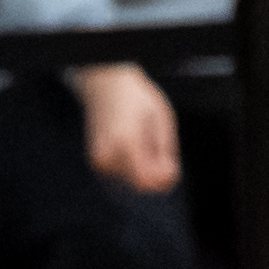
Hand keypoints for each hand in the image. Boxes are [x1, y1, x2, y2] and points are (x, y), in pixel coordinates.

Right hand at [77, 62, 179, 194]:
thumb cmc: (137, 98)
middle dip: (153, 171)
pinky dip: (131, 165)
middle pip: (140, 183)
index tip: (171, 165)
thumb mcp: (162, 118)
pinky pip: (122, 176)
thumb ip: (165, 152)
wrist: (105, 86)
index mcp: (126, 141)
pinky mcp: (96, 163)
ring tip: (141, 140)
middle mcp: (108, 155)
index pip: (144, 180)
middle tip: (154, 142)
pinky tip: (130, 144)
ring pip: (131, 181)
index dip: (161, 181)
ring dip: (143, 167)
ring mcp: (99, 160)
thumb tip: (167, 183)